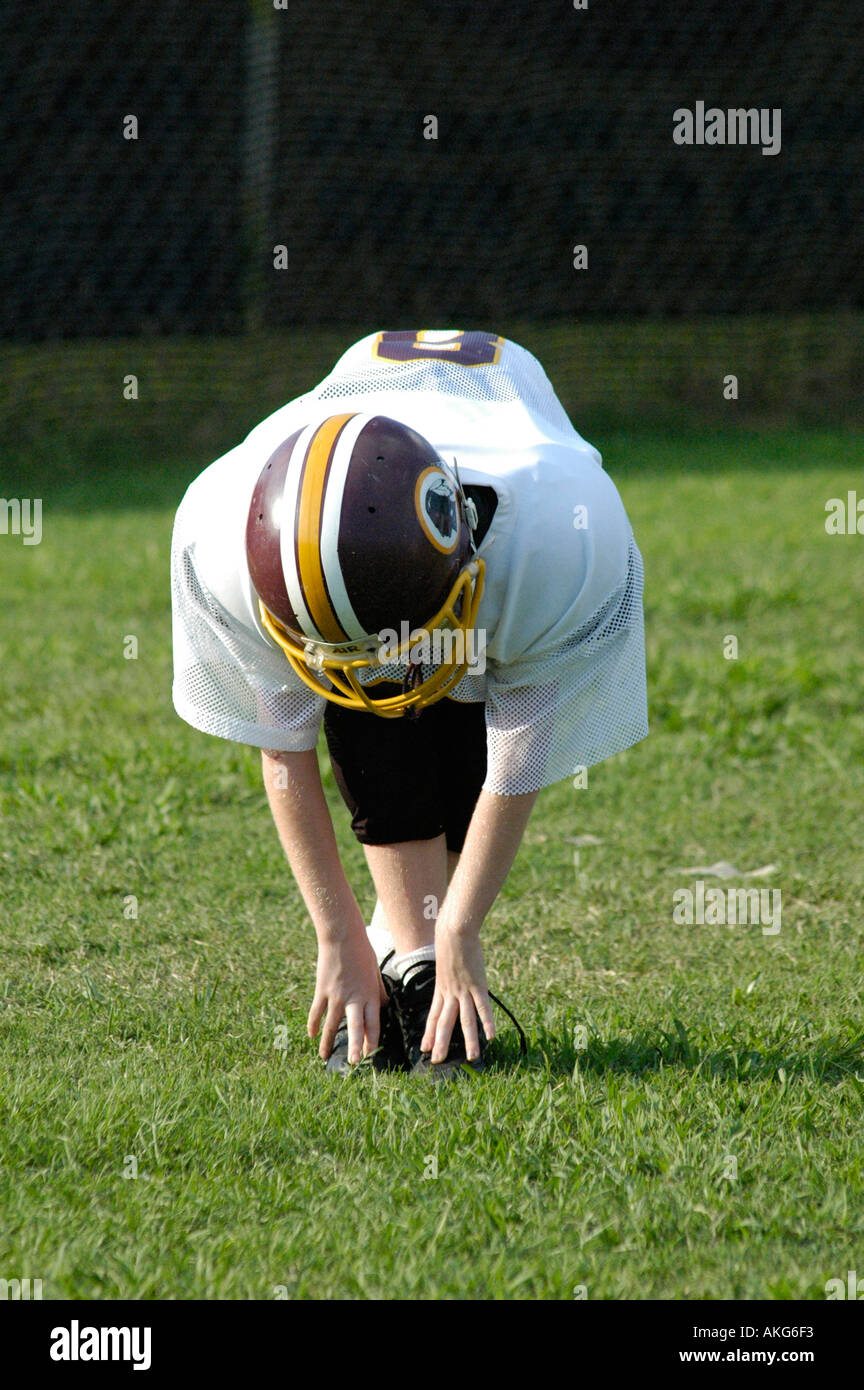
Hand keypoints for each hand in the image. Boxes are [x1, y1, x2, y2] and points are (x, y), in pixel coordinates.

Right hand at [307, 934, 387, 1064]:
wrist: (342, 936)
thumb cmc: (362, 952)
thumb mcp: (376, 972)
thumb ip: (378, 991)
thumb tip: (382, 1005)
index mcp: (370, 995)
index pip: (373, 1023)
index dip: (372, 1040)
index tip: (370, 1054)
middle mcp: (354, 998)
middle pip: (356, 1027)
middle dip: (355, 1047)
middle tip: (354, 1063)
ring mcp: (336, 995)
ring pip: (332, 1024)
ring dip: (328, 1042)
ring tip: (325, 1058)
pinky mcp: (322, 990)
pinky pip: (316, 1012)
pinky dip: (313, 1024)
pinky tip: (312, 1036)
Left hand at [421, 923, 494, 1062]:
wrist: (454, 930)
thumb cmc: (448, 939)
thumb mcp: (443, 960)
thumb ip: (446, 972)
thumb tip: (449, 972)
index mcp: (441, 987)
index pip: (433, 1015)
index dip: (428, 1033)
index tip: (424, 1048)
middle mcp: (450, 992)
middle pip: (444, 1022)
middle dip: (440, 1043)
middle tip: (437, 1062)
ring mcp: (464, 989)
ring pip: (465, 1019)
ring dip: (469, 1040)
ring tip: (472, 1057)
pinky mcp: (478, 984)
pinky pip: (483, 1007)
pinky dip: (487, 1022)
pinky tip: (491, 1036)